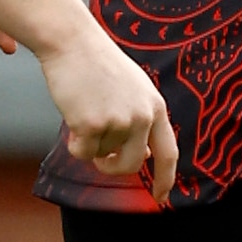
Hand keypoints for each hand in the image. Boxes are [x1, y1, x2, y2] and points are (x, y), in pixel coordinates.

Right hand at [41, 28, 176, 204]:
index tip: (161, 198)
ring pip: (101, 156)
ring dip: (89, 143)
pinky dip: (74, 144)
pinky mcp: (92, 124)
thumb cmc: (98, 66)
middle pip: (131, 165)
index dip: (166, 179)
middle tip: (100, 158)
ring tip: (84, 113)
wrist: (72, 43)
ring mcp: (118, 121)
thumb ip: (141, 122)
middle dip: (113, 167)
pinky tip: (72, 117)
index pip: (169, 152)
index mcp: (156, 107)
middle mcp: (142, 116)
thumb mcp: (133, 91)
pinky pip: (82, 153)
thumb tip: (143, 158)